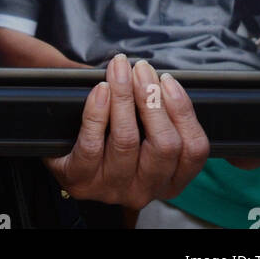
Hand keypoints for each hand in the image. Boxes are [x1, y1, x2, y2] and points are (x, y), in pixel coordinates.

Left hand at [43, 54, 209, 209]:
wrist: (65, 155)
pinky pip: (92, 145)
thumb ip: (157, 111)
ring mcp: (113, 188)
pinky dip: (97, 113)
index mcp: (169, 179)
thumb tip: (159, 77)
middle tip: (141, 69)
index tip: (168, 80)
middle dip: (153, 99)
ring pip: (126, 141)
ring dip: (124, 97)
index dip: (184, 111)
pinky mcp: (82, 181)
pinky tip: (100, 91)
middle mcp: (145, 189)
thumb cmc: (110, 136)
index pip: (194, 150)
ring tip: (119, 70)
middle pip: (164, 145)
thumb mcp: (142, 131)